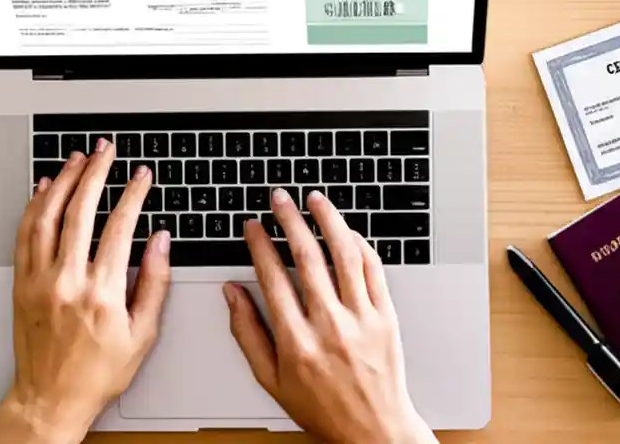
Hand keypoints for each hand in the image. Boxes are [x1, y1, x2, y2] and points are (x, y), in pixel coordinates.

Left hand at [0, 140, 171, 443]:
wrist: (51, 398)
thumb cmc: (98, 373)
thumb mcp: (142, 334)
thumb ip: (154, 283)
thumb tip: (160, 242)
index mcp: (101, 293)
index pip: (119, 227)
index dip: (133, 194)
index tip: (141, 176)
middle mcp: (67, 281)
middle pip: (80, 211)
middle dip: (95, 173)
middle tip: (106, 151)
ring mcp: (39, 280)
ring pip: (48, 216)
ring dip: (62, 182)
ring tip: (76, 159)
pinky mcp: (21, 284)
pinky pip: (25, 235)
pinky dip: (34, 207)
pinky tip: (44, 189)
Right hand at [224, 188, 435, 443]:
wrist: (374, 430)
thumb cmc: (323, 408)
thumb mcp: (271, 380)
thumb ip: (248, 333)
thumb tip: (232, 293)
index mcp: (297, 342)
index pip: (273, 277)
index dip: (260, 245)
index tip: (253, 226)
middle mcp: (330, 325)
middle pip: (307, 257)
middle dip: (289, 220)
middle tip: (279, 199)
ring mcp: (362, 318)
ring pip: (344, 254)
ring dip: (328, 220)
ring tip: (314, 200)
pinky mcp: (387, 316)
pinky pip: (373, 270)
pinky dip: (359, 244)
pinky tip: (346, 231)